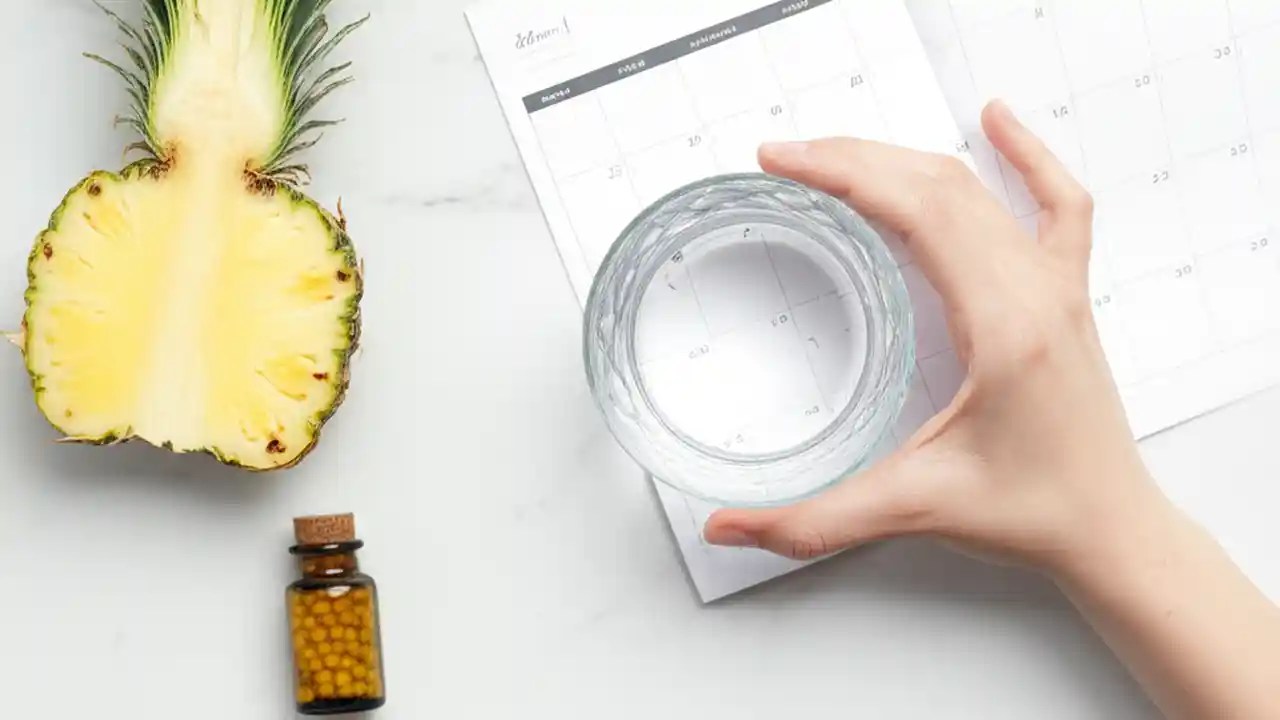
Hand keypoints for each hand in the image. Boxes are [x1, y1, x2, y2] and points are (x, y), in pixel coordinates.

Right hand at [704, 100, 1169, 577]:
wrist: (1109, 530)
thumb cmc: (1031, 513)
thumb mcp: (913, 509)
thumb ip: (814, 522)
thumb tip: (729, 526)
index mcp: (1004, 325)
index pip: (919, 212)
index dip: (844, 174)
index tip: (784, 161)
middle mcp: (1035, 290)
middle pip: (941, 187)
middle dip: (856, 158)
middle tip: (788, 156)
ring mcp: (1056, 286)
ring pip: (979, 190)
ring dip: (906, 158)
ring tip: (843, 149)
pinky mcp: (1064, 295)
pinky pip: (1056, 204)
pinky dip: (1027, 156)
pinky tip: (998, 121)